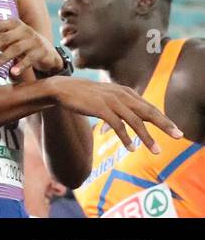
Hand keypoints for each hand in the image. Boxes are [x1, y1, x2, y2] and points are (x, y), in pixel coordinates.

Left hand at [0, 19, 61, 76]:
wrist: (46, 51)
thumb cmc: (17, 42)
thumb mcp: (2, 37)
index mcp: (11, 23)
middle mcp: (23, 29)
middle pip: (4, 37)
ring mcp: (33, 40)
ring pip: (15, 49)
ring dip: (2, 58)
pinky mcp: (41, 52)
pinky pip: (29, 59)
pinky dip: (20, 66)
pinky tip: (11, 73)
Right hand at [46, 76, 183, 153]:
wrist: (62, 88)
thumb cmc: (85, 94)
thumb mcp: (107, 95)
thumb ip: (122, 102)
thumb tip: (135, 114)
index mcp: (124, 91)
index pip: (149, 106)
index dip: (164, 118)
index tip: (175, 129)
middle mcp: (121, 95)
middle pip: (148, 111)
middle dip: (164, 125)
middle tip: (178, 136)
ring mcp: (111, 101)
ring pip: (135, 121)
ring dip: (147, 137)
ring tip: (156, 150)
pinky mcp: (100, 109)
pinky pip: (117, 126)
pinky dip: (126, 138)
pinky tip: (131, 148)